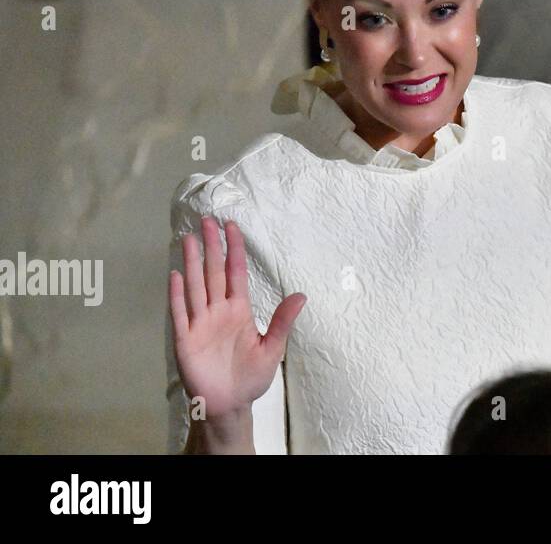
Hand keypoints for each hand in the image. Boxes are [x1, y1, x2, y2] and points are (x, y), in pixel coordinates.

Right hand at [169, 216, 306, 425]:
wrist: (229, 404)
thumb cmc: (251, 377)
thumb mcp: (272, 348)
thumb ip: (282, 321)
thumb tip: (302, 295)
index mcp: (239, 310)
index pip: (235, 273)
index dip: (234, 249)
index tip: (232, 226)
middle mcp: (218, 311)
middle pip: (213, 272)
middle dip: (212, 246)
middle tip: (207, 219)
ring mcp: (200, 323)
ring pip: (195, 286)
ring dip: (192, 263)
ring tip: (189, 238)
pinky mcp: (185, 339)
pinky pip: (180, 313)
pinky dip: (177, 295)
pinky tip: (175, 275)